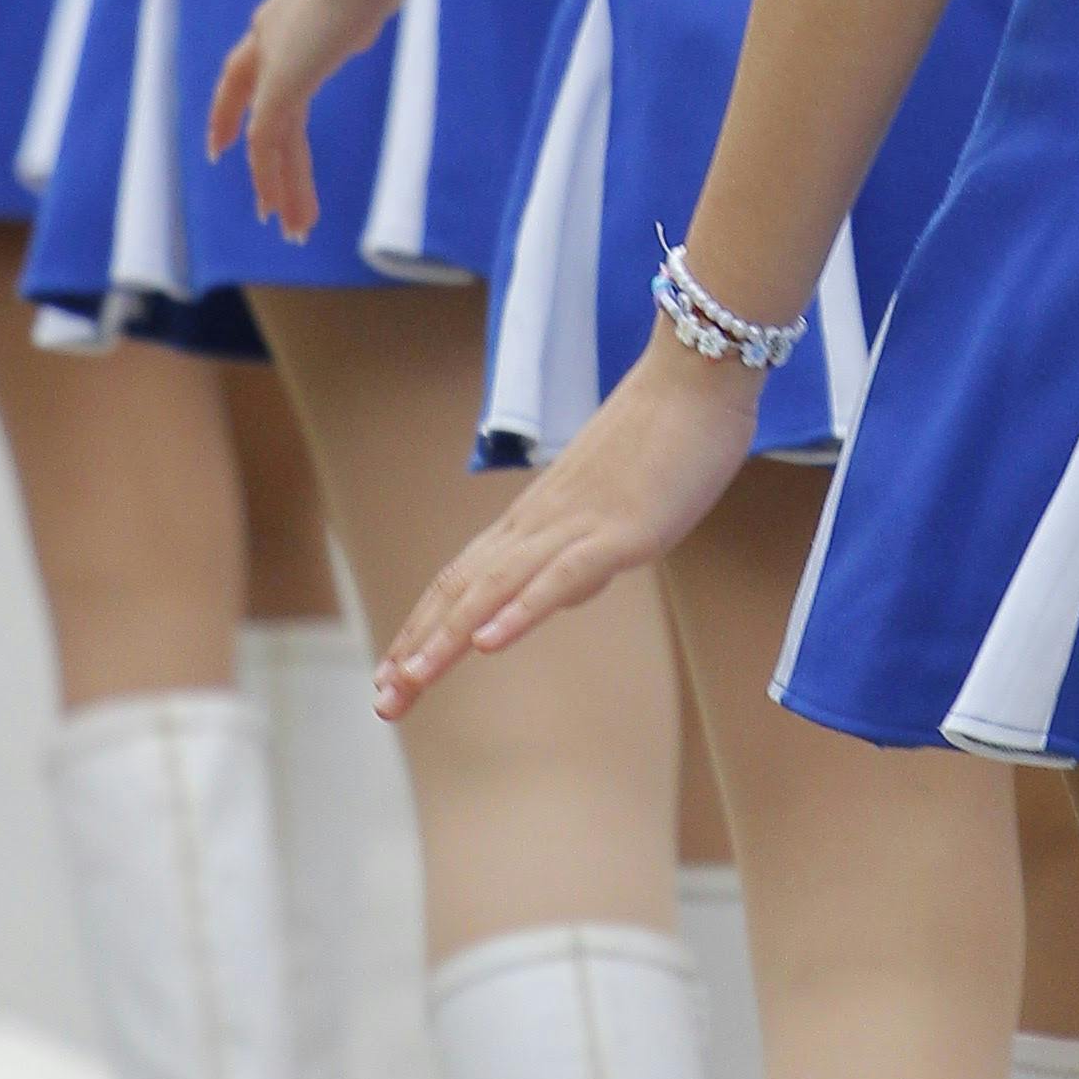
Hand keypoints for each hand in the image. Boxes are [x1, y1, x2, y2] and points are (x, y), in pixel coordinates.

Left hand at [205, 0, 419, 240]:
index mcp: (280, 17)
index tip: (223, 142)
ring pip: (266, 141)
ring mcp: (273, 64)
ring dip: (280, 187)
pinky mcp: (283, 85)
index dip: (230, 108)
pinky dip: (279, 182)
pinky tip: (290, 212)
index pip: (243, 70)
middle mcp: (267, 41)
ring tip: (292, 229)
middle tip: (265, 204)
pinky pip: (272, 147)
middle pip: (253, 112)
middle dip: (262, 161)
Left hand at [378, 338, 767, 711]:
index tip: (393, 675)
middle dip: (418, 647)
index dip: (425, 627)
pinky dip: (519, 612)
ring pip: (495, 588)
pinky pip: (561, 577)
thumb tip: (568, 590)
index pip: (462, 579)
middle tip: (382, 701)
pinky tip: (486, 644)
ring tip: (410, 681)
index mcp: (536, 519)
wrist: (696, 376)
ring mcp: (576, 526)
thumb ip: (586, 551)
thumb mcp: (616, 512)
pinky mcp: (619, 532)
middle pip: (462, 590)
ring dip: (448, 637)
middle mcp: (540, 523)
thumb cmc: (665, 437)